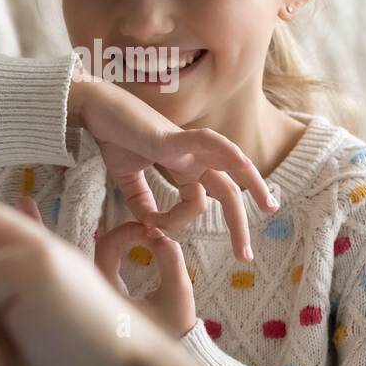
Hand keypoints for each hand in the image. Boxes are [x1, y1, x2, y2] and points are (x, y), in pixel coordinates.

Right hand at [69, 76, 277, 262]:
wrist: (96, 109)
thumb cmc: (113, 137)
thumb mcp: (128, 179)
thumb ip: (142, 202)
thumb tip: (151, 226)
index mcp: (183, 166)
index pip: (199, 201)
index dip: (179, 221)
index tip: (154, 227)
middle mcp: (191, 156)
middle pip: (226, 190)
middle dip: (239, 223)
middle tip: (246, 256)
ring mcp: (186, 145)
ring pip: (231, 165)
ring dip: (253, 185)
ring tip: (269, 208)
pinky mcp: (174, 135)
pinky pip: (208, 141)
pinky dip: (227, 150)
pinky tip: (244, 162)